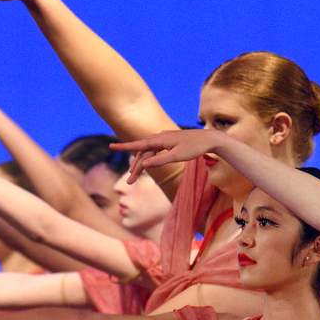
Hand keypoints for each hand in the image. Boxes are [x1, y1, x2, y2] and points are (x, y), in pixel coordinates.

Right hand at [111, 129, 228, 183]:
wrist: (209, 139)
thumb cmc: (194, 148)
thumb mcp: (177, 157)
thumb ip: (159, 161)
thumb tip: (144, 164)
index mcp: (160, 140)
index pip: (138, 145)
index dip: (123, 147)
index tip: (110, 147)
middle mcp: (160, 137)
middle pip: (143, 153)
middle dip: (135, 167)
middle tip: (129, 182)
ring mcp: (165, 138)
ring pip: (148, 152)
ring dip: (141, 164)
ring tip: (134, 175)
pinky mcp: (170, 141)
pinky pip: (154, 150)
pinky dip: (149, 158)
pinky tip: (146, 162)